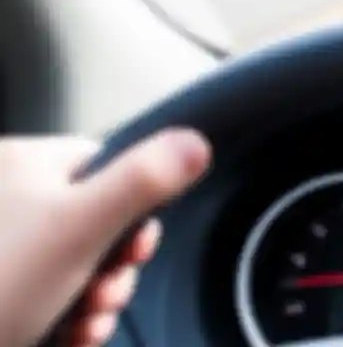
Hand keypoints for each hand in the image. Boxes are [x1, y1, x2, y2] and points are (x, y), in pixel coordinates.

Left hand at [0, 129, 211, 346]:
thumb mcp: (80, 228)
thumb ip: (143, 180)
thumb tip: (196, 141)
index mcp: (18, 163)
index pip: (103, 166)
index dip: (133, 210)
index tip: (136, 247)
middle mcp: (3, 199)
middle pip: (91, 221)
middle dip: (112, 268)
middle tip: (106, 291)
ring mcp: (0, 250)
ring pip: (70, 266)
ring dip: (93, 301)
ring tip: (84, 322)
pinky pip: (44, 297)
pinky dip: (63, 321)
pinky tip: (68, 337)